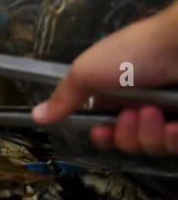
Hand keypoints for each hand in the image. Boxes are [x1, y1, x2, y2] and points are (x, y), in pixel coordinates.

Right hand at [32, 1, 177, 154]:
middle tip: (132, 112)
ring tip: (154, 111)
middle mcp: (140, 106)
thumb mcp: (87, 72)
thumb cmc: (132, 53)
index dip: (102, 137)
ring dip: (149, 133)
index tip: (101, 130)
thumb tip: (35, 115)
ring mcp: (166, 114)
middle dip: (126, 133)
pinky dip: (172, 139)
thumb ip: (64, 96)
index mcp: (115, 96)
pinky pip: (176, 145)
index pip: (105, 130)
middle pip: (126, 142)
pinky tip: (173, 126)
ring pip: (151, 146)